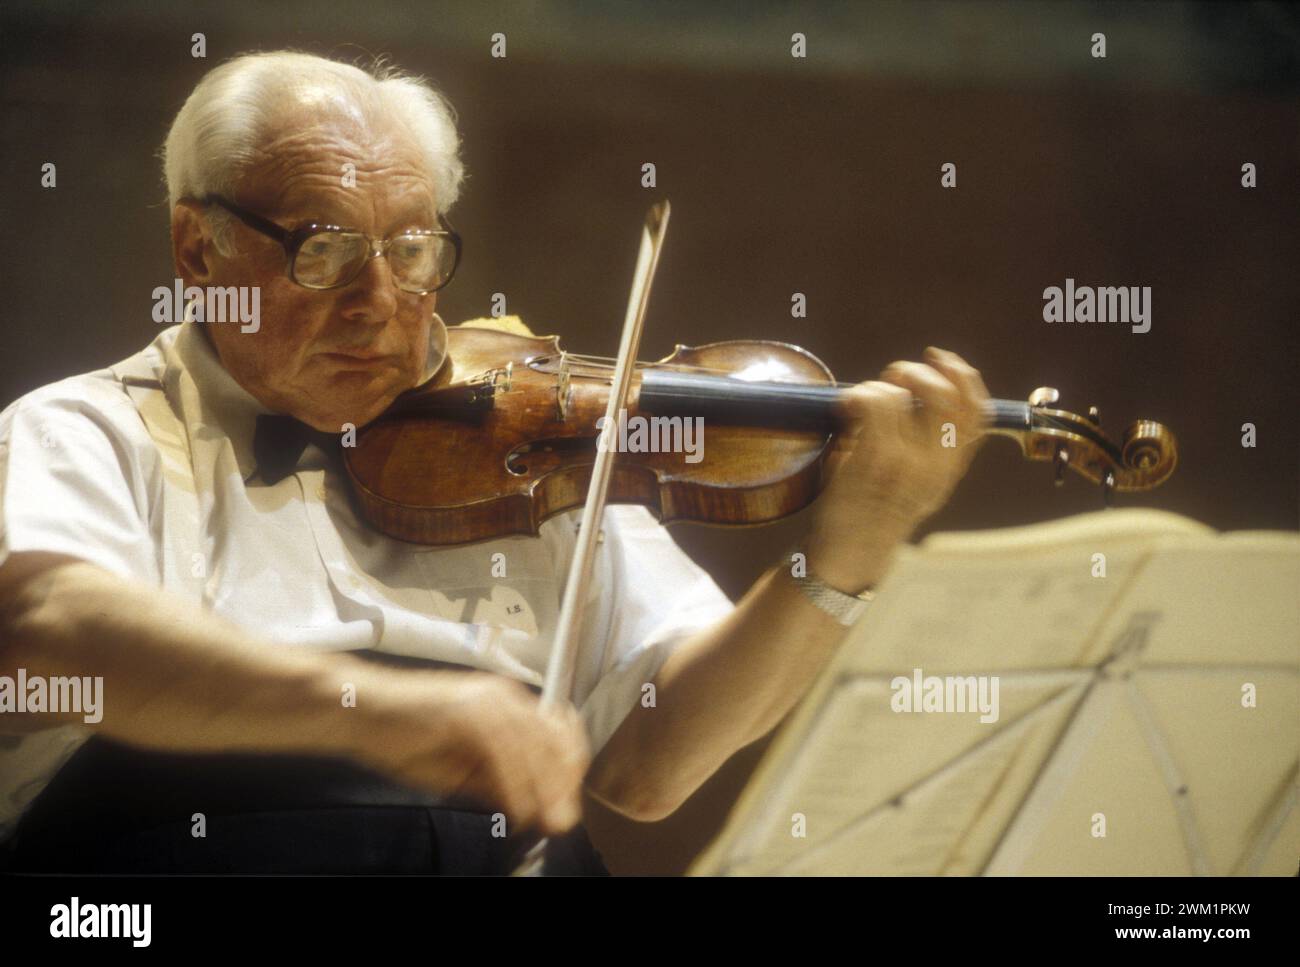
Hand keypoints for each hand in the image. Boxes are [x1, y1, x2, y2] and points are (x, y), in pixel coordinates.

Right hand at [354, 668, 590, 835]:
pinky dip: (514, 786)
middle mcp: (504, 697)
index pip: (557, 735)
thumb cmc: (405, 739)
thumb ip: (498, 782)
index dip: (568, 772)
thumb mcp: (462, 769)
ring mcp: (486, 700)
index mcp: (507, 704)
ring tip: (547, 823)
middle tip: (563, 823)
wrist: (360, 713)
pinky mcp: (466, 711)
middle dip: (563, 786)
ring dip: (544, 790)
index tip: (568, 806)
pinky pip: (503, 753)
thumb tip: (534, 808)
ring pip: (533, 747)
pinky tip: (516, 811)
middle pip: (553, 741)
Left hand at [804, 347, 988, 591]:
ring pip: (903, 395)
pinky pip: (873, 404)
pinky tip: (847, 408)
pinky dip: (858, 396)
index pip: (978, 411)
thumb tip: (923, 392)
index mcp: (951, 468)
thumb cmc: (877, 510)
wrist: (852, 552)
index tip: (942, 359)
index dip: (964, 376)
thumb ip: (931, 445)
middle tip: (895, 375)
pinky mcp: (874, 459)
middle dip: (919, 372)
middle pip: (944, 394)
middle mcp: (936, 465)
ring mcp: (906, 461)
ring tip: (865, 397)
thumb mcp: (920, 483)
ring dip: (881, 384)